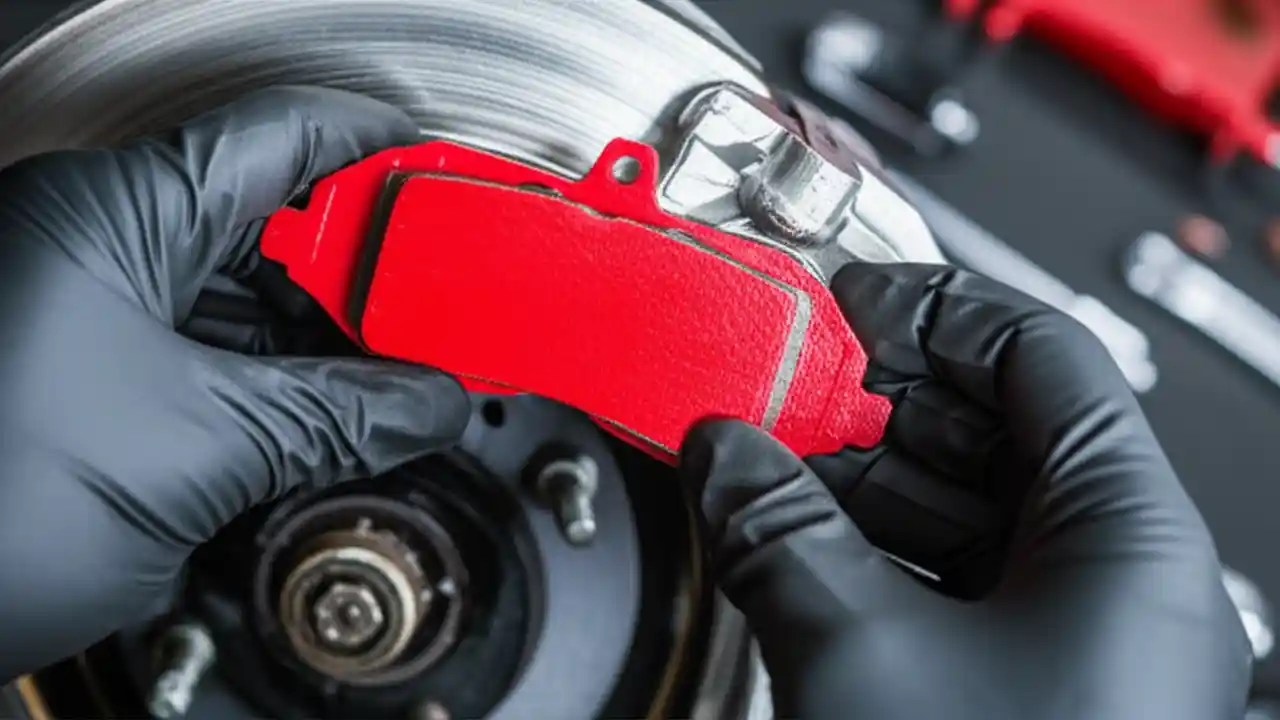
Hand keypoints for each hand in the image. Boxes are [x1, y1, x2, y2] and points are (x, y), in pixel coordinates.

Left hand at [0, 87, 469, 679]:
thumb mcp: (201, 447)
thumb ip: (338, 415)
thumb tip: (430, 401)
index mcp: (115, 215)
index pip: (285, 138)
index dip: (382, 154)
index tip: (449, 185)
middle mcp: (102, 243)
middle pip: (276, 221)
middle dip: (368, 272)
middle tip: (440, 311)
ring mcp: (96, 305)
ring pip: (249, 292)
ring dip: (329, 337)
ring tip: (402, 373)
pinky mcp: (97, 369)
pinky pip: (216, 348)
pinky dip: (283, 378)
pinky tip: (338, 410)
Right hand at [680, 264, 1250, 719]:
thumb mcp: (862, 659)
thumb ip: (775, 535)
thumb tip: (721, 455)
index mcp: (1128, 537)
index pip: (1034, 352)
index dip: (928, 308)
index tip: (841, 300)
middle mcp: (1115, 575)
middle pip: (989, 427)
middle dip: (868, 402)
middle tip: (771, 391)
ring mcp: (1071, 632)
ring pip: (958, 506)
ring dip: (853, 480)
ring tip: (758, 469)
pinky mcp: (1025, 681)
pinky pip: (944, 578)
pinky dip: (867, 551)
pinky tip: (791, 546)